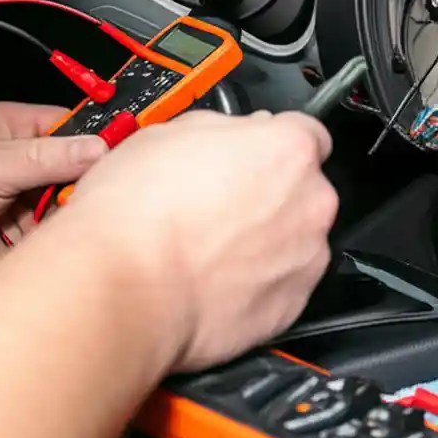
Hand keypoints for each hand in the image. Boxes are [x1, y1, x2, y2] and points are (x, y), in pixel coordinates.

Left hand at [0, 102, 107, 293]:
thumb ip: (49, 157)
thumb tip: (100, 147)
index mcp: (14, 129)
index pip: (74, 125)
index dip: (103, 136)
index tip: (132, 149)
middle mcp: (23, 163)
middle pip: (80, 167)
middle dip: (92, 180)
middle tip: (110, 191)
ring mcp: (25, 200)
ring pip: (73, 203)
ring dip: (77, 212)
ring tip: (85, 218)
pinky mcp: (25, 235)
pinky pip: (59, 233)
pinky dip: (66, 238)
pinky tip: (70, 239)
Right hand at [55, 110, 336, 370]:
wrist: (126, 290)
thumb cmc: (139, 213)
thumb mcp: (169, 133)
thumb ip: (222, 131)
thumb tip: (232, 136)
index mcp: (289, 150)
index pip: (307, 135)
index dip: (273, 145)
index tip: (252, 156)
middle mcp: (311, 204)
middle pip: (303, 192)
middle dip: (270, 196)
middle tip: (219, 207)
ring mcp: (307, 258)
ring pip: (296, 241)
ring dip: (266, 242)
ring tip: (211, 251)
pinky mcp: (292, 306)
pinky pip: (283, 285)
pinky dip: (258, 284)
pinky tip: (215, 282)